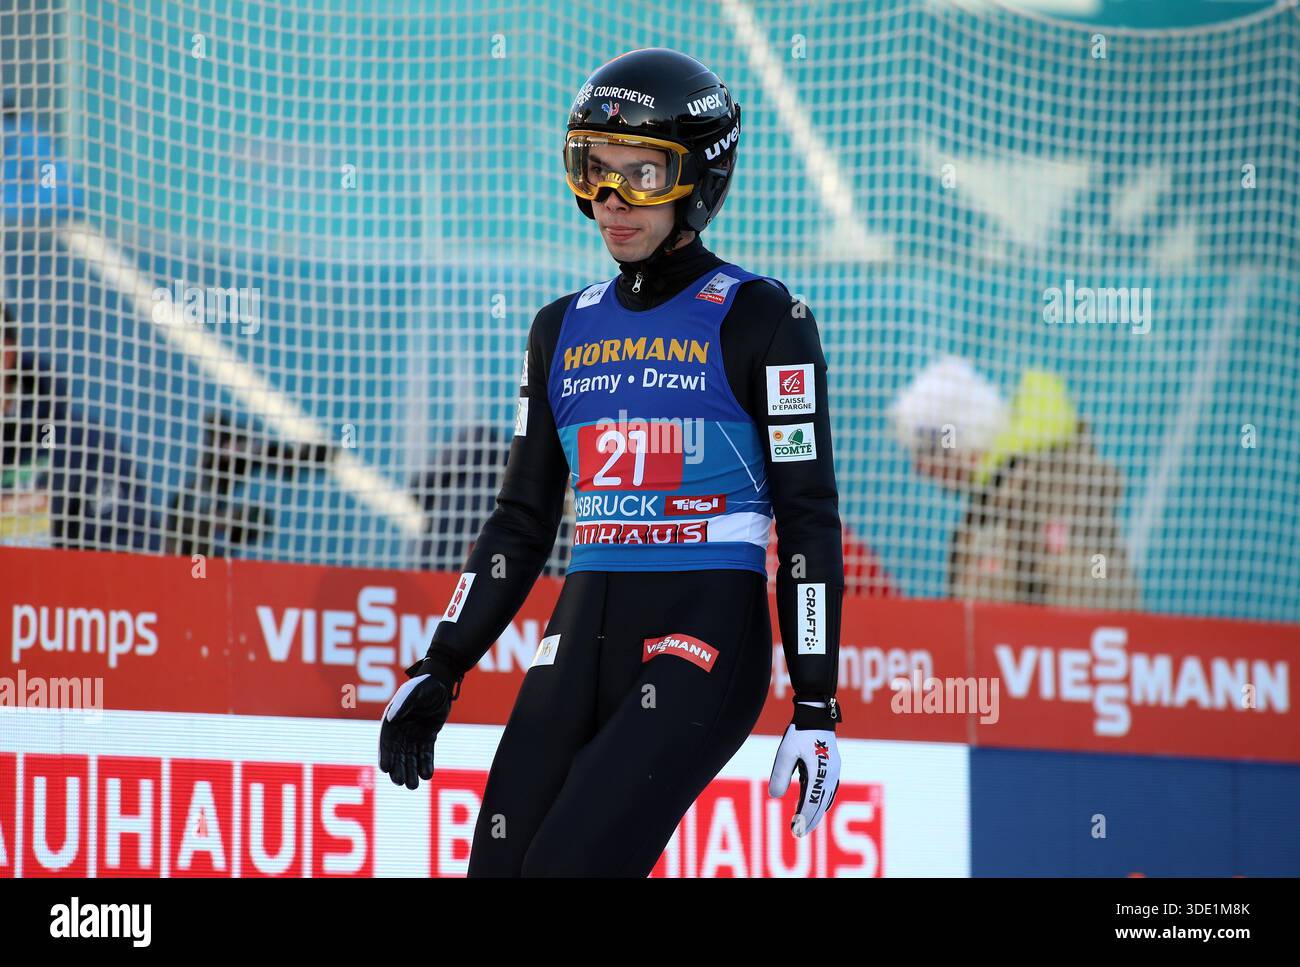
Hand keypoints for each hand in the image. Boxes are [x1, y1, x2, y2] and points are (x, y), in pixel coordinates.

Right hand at [378, 658, 455, 790]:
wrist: (442, 682)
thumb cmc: (426, 684)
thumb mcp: (415, 692)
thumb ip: (404, 703)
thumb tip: (392, 719)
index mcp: (392, 719)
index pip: (386, 741)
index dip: (386, 755)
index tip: (385, 769)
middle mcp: (401, 730)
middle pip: (398, 753)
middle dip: (399, 768)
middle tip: (401, 783)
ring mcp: (414, 734)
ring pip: (411, 756)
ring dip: (411, 770)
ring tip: (413, 786)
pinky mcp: (428, 736)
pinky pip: (426, 753)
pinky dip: (426, 764)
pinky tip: (427, 775)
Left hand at [768, 701, 841, 836]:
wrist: (816, 714)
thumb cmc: (800, 732)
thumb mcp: (785, 753)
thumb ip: (780, 774)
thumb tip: (774, 796)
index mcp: (819, 773)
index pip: (811, 803)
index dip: (803, 819)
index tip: (795, 831)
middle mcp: (830, 775)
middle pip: (821, 804)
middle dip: (810, 820)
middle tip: (798, 833)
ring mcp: (834, 770)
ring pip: (826, 798)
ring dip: (816, 811)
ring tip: (804, 823)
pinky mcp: (832, 766)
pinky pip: (829, 789)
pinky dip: (821, 800)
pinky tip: (813, 803)